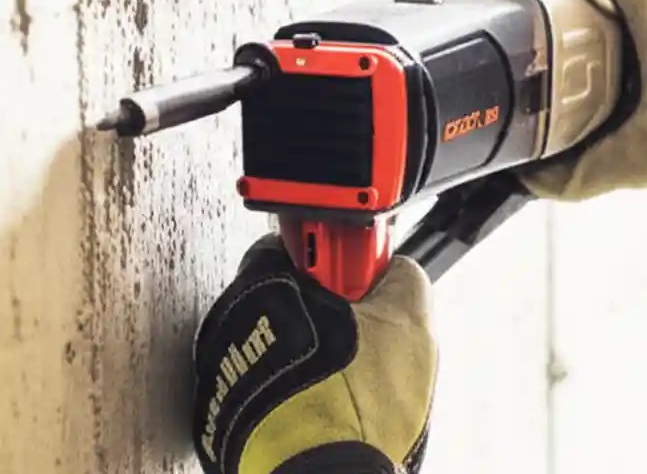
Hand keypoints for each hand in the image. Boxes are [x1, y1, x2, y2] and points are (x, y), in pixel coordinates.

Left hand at [192, 235, 436, 473]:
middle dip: (326, 311)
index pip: (297, 244)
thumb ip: (403, 277)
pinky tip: (327, 408)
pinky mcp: (223, 414)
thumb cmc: (357, 406)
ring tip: (349, 380)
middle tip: (363, 334)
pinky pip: (264, 386)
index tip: (357, 279)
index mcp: (268, 284)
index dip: (337, 261)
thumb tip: (395, 270)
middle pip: (286, 297)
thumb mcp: (409, 321)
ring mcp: (223, 371)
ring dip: (308, 354)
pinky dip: (291, 392)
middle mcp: (232, 322)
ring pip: (276, 344)